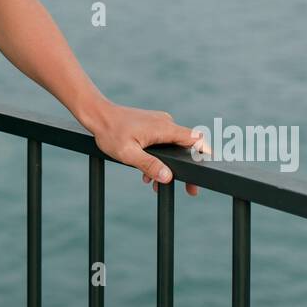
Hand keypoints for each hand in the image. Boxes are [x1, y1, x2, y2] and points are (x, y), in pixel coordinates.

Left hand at [90, 103, 209, 196]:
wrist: (98, 115)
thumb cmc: (110, 133)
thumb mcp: (128, 154)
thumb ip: (149, 165)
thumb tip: (168, 177)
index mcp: (164, 128)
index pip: (194, 139)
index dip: (204, 154)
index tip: (208, 171)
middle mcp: (165, 123)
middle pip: (186, 147)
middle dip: (186, 170)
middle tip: (190, 191)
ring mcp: (159, 123)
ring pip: (172, 148)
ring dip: (168, 166)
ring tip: (156, 187)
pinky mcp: (152, 125)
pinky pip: (162, 143)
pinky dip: (158, 159)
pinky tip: (146, 174)